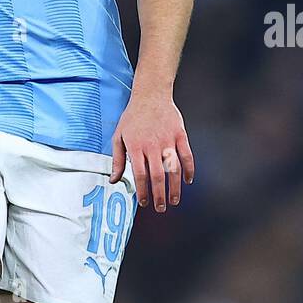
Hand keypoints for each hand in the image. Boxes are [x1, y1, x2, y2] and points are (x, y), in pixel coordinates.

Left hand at [110, 90, 193, 211]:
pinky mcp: (180, 135)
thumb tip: (113, 181)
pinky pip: (187, 156)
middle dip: (159, 195)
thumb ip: (116, 160)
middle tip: (160, 208)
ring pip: (174, 169)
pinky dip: (189, 170)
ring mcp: (168, 140)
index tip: (144, 202)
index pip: (140, 175)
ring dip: (175, 187)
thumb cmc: (132, 117)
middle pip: (157, 176)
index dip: (143, 191)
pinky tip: (188, 181)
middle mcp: (152, 145)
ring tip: (174, 200)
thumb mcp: (118, 137)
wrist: (151, 95)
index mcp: (136, 147)